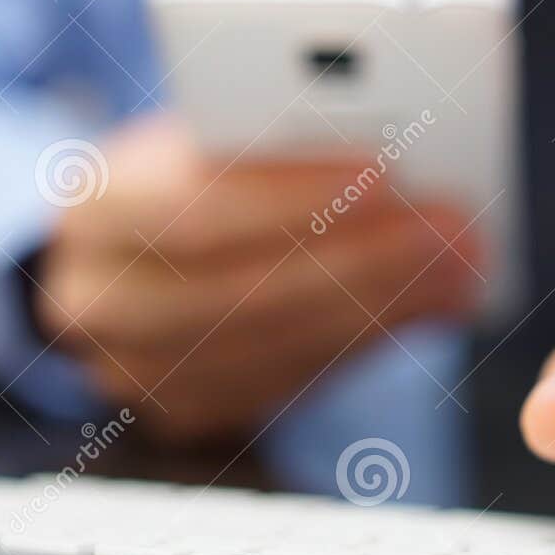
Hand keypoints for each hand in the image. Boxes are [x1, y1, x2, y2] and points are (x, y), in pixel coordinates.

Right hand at [33, 113, 480, 441]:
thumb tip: (405, 162)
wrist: (116, 264)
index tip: (385, 168)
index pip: (193, 204)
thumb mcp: (204, 140)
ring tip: (459, 268)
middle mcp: (97, 301)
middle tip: (455, 230)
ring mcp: (136, 372)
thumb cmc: (183, 178)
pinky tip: (423, 305)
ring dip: (382, 305)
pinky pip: (290, 381)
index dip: (292, 192)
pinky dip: (364, 340)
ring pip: (276, 347)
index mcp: (94, 207)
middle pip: (245, 291)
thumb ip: (273, 149)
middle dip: (364, 259)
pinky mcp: (185, 414)